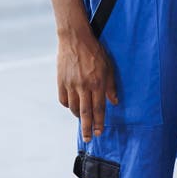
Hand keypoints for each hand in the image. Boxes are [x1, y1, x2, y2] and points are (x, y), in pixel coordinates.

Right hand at [57, 26, 117, 141]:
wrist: (75, 38)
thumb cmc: (94, 51)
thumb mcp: (108, 65)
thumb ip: (111, 85)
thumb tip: (115, 102)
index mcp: (97, 82)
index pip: (99, 107)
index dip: (99, 122)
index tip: (99, 132)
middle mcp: (84, 85)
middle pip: (85, 113)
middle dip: (87, 128)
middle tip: (88, 139)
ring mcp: (71, 84)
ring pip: (74, 108)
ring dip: (79, 117)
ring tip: (83, 120)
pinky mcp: (61, 82)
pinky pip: (64, 100)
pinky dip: (69, 105)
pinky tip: (73, 106)